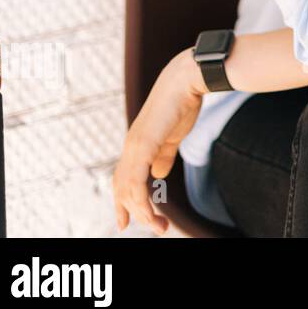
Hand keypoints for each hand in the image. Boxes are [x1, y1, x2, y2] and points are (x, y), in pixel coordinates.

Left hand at [113, 50, 206, 235]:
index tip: (126, 220)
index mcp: (138, 144)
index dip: (123, 200)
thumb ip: (165, 155)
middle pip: (121, 186)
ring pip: (128, 188)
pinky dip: (141, 199)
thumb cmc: (183, 103)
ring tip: (158, 226)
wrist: (187, 80)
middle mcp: (131, 147)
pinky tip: (150, 210)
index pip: (124, 178)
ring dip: (141, 211)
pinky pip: (136, 180)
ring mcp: (135, 146)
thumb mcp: (173, 135)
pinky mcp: (143, 145)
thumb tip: (158, 175)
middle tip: (137, 228)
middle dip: (127, 210)